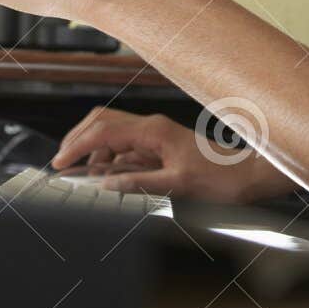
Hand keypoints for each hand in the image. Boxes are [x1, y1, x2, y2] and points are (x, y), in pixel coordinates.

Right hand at [51, 107, 282, 202]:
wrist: (248, 175)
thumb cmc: (221, 178)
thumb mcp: (178, 185)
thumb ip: (139, 183)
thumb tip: (106, 184)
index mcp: (154, 130)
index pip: (103, 131)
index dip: (77, 146)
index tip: (60, 163)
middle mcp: (152, 127)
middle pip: (102, 122)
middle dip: (78, 140)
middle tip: (62, 163)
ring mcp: (155, 135)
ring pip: (111, 133)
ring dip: (93, 151)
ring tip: (81, 175)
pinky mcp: (159, 146)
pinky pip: (125, 147)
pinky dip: (109, 159)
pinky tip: (106, 175)